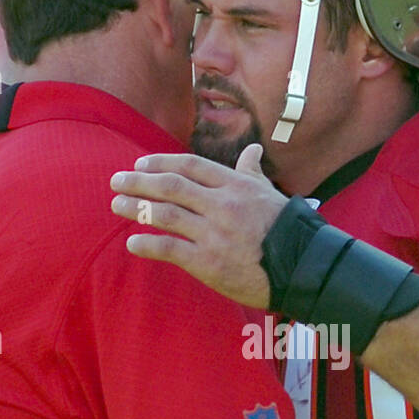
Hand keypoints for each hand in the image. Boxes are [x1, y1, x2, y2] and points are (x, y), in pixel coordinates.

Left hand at [110, 145, 286, 307]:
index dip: (161, 162)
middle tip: (116, 181)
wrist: (302, 268)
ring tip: (117, 206)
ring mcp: (214, 233)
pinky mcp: (209, 262)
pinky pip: (170, 249)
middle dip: (139, 182)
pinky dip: (148, 244)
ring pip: (165, 214)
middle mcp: (222, 205)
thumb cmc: (288, 230)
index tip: (140, 163)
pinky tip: (133, 242)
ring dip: (137, 208)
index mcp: (235, 186)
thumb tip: (253, 150)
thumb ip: (252, 172)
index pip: (190, 166)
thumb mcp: (270, 194)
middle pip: (171, 186)